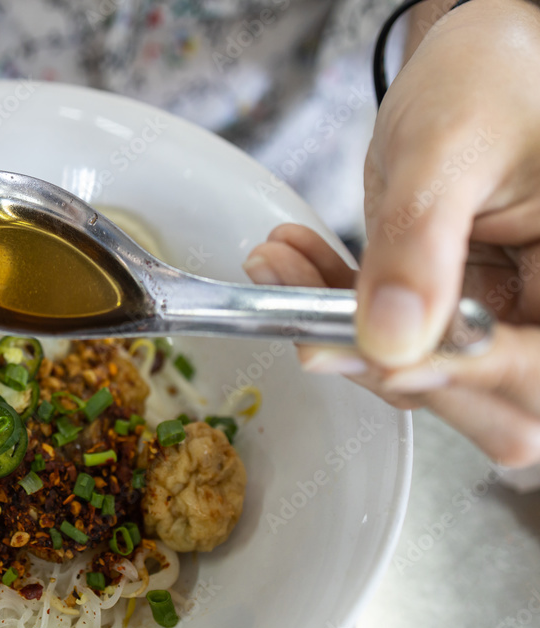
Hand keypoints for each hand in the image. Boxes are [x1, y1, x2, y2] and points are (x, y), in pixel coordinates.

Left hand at [243, 0, 539, 466]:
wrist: (474, 62)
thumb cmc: (489, 78)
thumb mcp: (449, 153)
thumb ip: (420, 246)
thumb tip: (390, 341)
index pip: (535, 368)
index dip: (464, 375)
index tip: (382, 353)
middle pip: (487, 400)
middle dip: (384, 365)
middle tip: (307, 321)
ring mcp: (498, 317)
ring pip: (420, 371)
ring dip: (339, 333)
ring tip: (280, 266)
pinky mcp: (448, 308)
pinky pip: (388, 334)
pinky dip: (332, 307)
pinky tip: (292, 263)